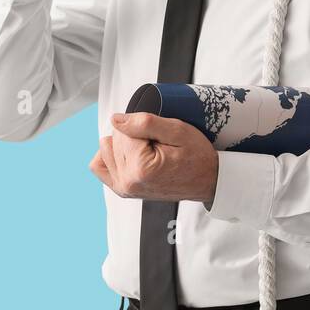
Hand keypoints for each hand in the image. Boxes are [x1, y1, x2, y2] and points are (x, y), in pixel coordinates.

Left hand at [89, 112, 219, 204]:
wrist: (208, 180)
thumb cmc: (198, 158)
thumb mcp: (178, 131)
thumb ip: (145, 123)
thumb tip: (116, 119)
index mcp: (140, 169)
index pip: (123, 130)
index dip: (143, 126)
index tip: (160, 136)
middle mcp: (128, 182)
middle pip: (114, 139)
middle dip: (134, 135)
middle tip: (158, 143)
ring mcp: (124, 188)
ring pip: (106, 149)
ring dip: (123, 143)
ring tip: (147, 148)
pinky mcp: (123, 190)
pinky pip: (101, 166)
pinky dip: (111, 154)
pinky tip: (129, 153)